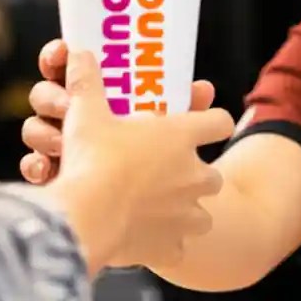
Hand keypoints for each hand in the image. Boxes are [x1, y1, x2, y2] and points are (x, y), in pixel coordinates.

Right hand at [37, 43, 234, 270]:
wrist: (84, 218)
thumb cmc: (91, 161)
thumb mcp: (86, 115)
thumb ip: (88, 84)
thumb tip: (80, 53)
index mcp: (182, 136)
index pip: (220, 121)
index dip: (213, 120)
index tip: (206, 122)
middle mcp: (194, 175)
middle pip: (214, 176)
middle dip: (196, 176)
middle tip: (169, 175)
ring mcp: (187, 213)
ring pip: (202, 215)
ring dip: (187, 212)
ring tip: (162, 210)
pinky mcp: (170, 246)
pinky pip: (177, 246)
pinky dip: (165, 244)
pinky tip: (147, 238)